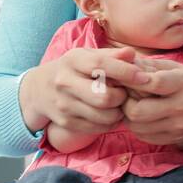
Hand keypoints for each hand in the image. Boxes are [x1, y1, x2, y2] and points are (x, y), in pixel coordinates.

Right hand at [20, 45, 153, 135]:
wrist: (38, 90)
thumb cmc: (74, 69)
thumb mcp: (88, 56)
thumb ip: (111, 55)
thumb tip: (132, 54)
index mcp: (73, 60)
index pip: (101, 65)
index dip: (125, 72)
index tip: (144, 77)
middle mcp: (65, 82)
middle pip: (104, 97)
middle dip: (122, 97)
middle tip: (126, 93)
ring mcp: (63, 104)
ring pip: (104, 116)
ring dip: (119, 112)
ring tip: (119, 104)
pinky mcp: (65, 122)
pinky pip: (98, 128)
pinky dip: (110, 123)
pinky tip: (109, 113)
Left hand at [119, 57, 182, 146]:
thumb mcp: (181, 70)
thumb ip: (152, 66)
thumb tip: (123, 62)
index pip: (152, 83)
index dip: (132, 80)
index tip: (124, 77)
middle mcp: (181, 107)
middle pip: (137, 111)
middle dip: (126, 102)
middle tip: (128, 96)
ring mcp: (178, 126)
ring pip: (136, 127)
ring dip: (128, 116)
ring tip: (134, 106)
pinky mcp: (175, 140)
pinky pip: (144, 137)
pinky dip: (138, 128)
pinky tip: (143, 118)